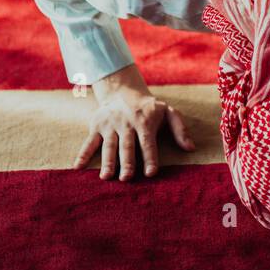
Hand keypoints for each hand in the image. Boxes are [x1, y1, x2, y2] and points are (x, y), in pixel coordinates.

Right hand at [75, 64, 194, 180]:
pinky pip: (89, 141)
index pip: (148, 142)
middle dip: (127, 161)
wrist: (123, 91)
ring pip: (108, 145)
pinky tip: (78, 166)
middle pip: (127, 145)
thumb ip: (180, 129)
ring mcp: (110, 125)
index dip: (150, 157)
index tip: (151, 173)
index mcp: (145, 121)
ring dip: (107, 161)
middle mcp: (126, 123)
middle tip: (127, 178)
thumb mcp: (168, 112)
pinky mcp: (96, 126)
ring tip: (107, 177)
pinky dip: (83, 153)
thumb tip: (191, 148)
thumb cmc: (149, 108)